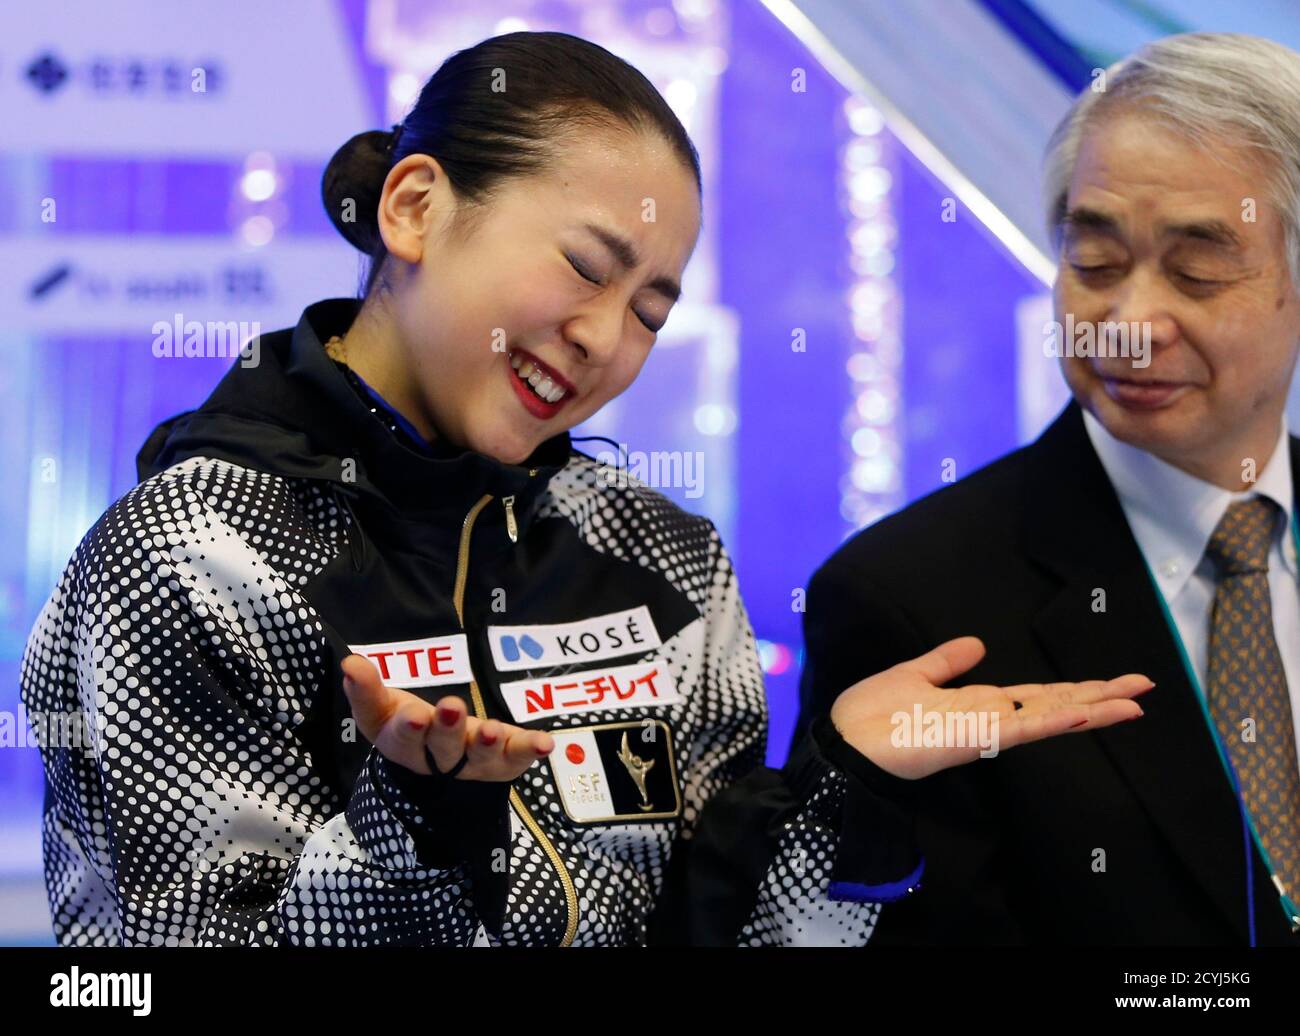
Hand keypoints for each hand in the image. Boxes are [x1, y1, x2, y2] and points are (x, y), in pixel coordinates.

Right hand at [340, 653, 553, 780]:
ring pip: (480, 758)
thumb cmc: (409, 725)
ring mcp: (473, 763)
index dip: (408, 728)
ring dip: (487, 744)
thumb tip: (350, 664)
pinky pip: (517, 756)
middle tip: (452, 707)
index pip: (402, 738)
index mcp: (404, 745)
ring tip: (491, 730)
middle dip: (447, 730)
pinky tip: (546, 744)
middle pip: (442, 749)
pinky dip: (531, 749)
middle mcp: (439, 760)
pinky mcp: (503, 759)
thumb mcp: (383, 707)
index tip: (413, 714)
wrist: (438, 755)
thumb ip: (366, 689)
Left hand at [830, 636, 1152, 779]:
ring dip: (1092, 709)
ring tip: (1135, 702)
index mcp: (978, 704)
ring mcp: (987, 730)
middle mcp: (990, 718)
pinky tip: (1085, 714)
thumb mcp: (914, 675)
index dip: (1075, 689)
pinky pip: (1021, 729)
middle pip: (1055, 705)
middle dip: (1099, 696)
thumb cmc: (871, 714)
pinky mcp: (975, 740)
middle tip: (1145, 686)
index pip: (1037, 696)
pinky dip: (1054, 722)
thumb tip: (978, 644)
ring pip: (1049, 717)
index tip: (1113, 682)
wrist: (844, 744)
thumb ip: (946, 662)